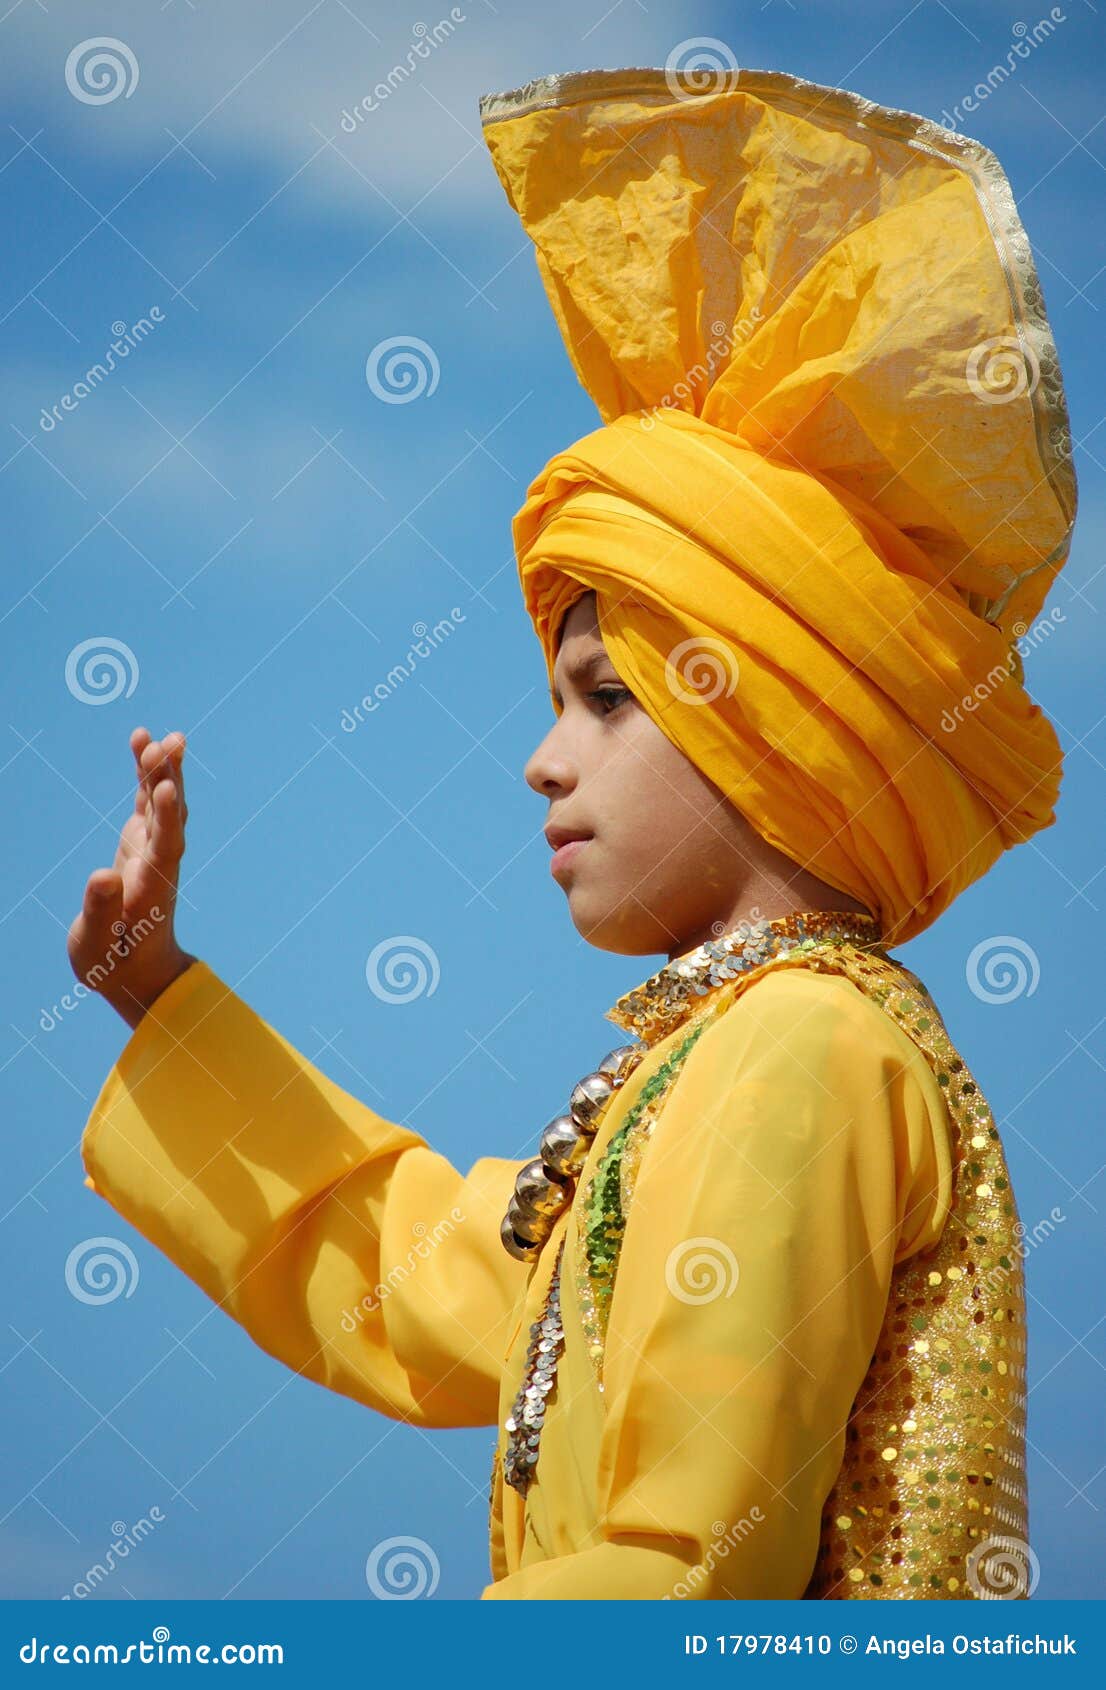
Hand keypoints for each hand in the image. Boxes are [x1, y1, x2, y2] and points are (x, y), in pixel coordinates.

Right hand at [68, 727, 196, 1029]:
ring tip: (160, 736)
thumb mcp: (96, 947)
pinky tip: (144, 742)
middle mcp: (159, 863)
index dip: (168, 818)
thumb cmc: (113, 963)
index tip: (169, 789)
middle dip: (170, 781)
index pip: (165, 848)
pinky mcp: (142, 842)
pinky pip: (148, 802)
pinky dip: (148, 774)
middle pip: (171, 817)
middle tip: (169, 745)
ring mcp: (153, 850)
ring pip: (163, 804)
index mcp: (151, 889)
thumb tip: (103, 875)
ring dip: (163, 770)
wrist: (138, 971)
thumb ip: (100, 912)